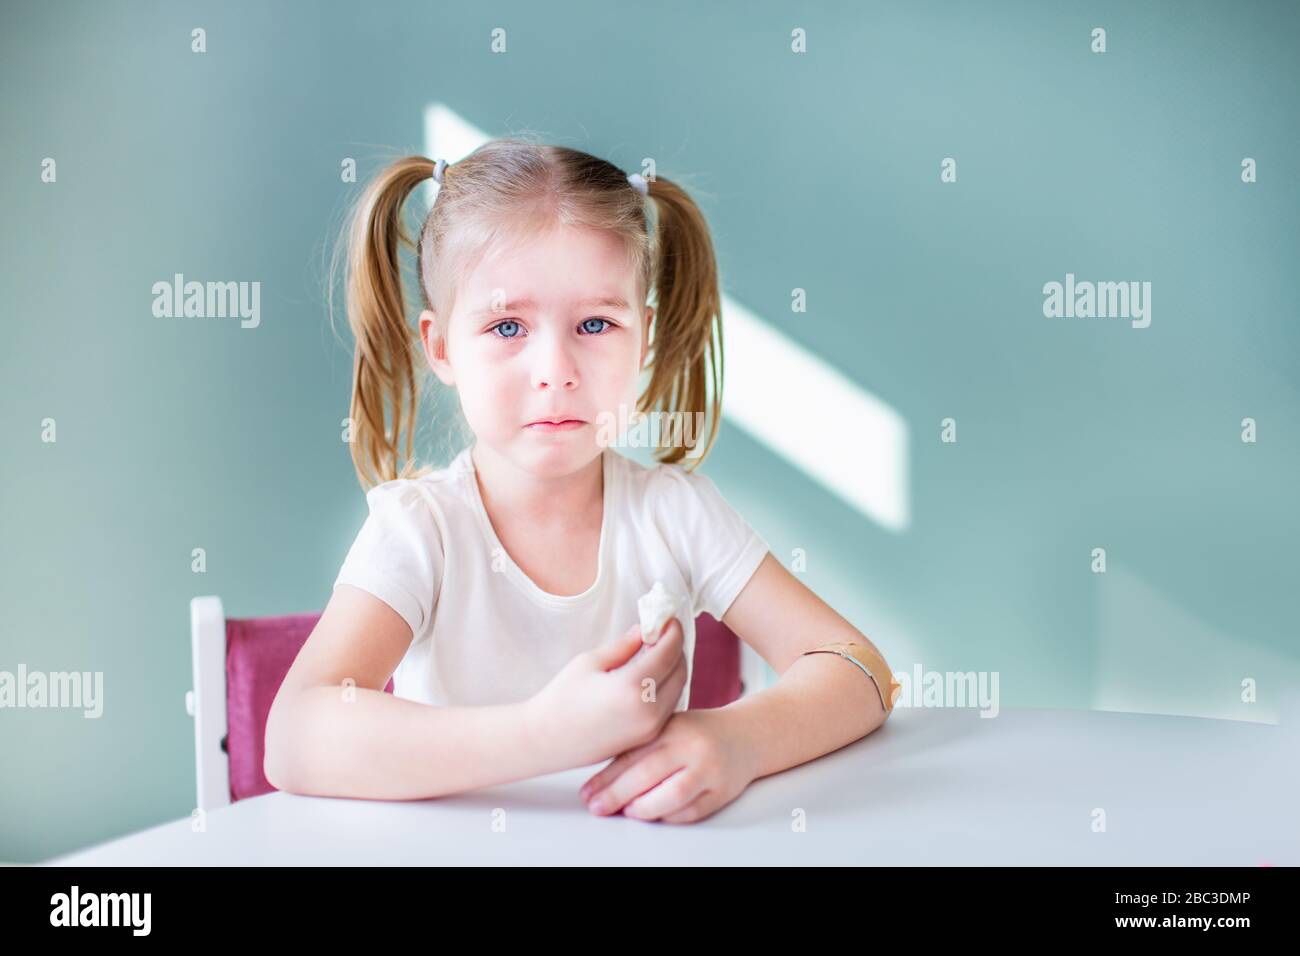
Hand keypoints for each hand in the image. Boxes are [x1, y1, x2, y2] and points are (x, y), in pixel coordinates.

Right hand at [527, 618, 686, 768]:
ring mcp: (650, 728)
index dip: (673, 631)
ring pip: (678, 690)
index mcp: (632, 687)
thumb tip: (645, 631)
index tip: (669, 619)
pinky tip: (650, 676)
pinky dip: (666, 687)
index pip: (668, 652)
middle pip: (680, 671)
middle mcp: (648, 710)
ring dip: (673, 668)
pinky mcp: (646, 738)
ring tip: (655, 652)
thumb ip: (624, 646)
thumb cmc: (561, 698)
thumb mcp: (590, 662)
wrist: (546, 741)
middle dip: (676, 648)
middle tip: (662, 633)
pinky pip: (668, 706)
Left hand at [578, 708, 757, 823]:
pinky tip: (654, 816)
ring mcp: (710, 769)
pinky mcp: (723, 791)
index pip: (634, 753)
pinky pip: (691, 812)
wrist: (746, 736)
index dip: (606, 776)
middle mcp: (693, 746)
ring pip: (672, 795)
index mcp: (674, 727)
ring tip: (628, 812)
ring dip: (644, 808)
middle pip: (649, 774)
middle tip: (598, 807)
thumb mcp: (669, 727)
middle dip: (617, 795)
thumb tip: (602, 780)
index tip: (587, 792)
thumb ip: (641, 745)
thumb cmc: (697, 733)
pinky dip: (669, 817)